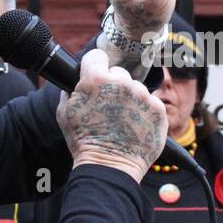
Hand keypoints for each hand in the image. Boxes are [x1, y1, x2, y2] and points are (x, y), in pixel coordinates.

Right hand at [57, 48, 166, 181]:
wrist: (109, 166)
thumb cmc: (84, 141)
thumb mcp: (65, 112)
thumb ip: (71, 90)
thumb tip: (77, 80)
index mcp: (96, 79)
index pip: (97, 56)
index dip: (94, 67)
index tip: (95, 76)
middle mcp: (121, 82)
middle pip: (118, 73)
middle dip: (113, 86)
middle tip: (108, 107)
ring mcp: (142, 95)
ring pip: (135, 87)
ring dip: (130, 99)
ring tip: (121, 120)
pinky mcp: (157, 108)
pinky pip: (149, 101)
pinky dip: (143, 111)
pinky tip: (134, 126)